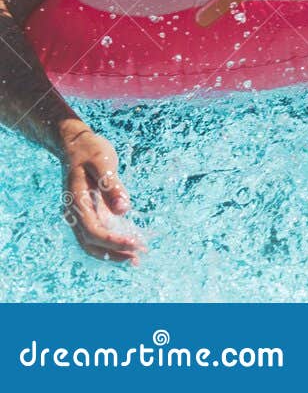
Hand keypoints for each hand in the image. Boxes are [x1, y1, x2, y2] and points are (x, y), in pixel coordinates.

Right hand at [59, 124, 143, 263]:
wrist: (74, 144)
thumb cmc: (89, 150)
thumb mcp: (103, 161)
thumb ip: (112, 185)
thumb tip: (124, 209)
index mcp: (77, 201)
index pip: (93, 231)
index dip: (112, 241)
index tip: (133, 244)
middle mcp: (75, 212)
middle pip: (90, 243)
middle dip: (113, 252)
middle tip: (138, 256)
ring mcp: (81, 214)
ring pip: (92, 243)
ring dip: (112, 252)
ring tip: (135, 258)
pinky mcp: (89, 211)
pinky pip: (98, 233)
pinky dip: (112, 242)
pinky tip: (129, 245)